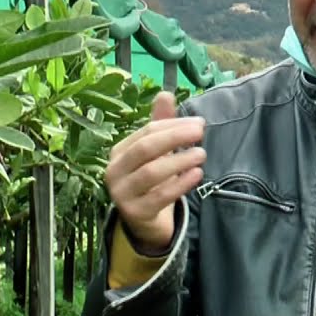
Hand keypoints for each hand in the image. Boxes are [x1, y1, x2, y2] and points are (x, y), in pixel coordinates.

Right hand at [104, 91, 206, 250]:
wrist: (147, 222)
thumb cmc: (153, 182)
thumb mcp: (157, 153)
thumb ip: (161, 125)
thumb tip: (165, 93)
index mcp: (119, 152)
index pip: (147, 132)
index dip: (173, 125)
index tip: (199, 123)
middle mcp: (114, 171)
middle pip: (145, 148)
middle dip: (174, 137)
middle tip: (200, 132)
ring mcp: (122, 194)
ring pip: (151, 173)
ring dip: (179, 161)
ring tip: (201, 154)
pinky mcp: (135, 213)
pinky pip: (158, 196)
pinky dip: (179, 184)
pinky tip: (196, 175)